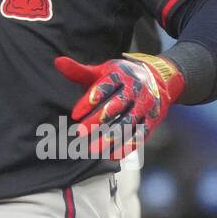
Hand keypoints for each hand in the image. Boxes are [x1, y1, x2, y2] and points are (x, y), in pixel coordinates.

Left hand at [55, 53, 183, 158]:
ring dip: (111, 138)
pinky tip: (112, 155)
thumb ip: (80, 71)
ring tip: (93, 149)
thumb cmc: (121, 76)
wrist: (159, 79)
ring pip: (128, 123)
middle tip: (80, 133)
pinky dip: (127, 146)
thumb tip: (58, 62)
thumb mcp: (102, 70)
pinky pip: (141, 135)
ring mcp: (145, 105)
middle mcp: (135, 89)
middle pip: (116, 106)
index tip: (74, 115)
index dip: (89, 101)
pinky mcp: (152, 119)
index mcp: (121, 74)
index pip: (104, 87)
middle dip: (97, 121)